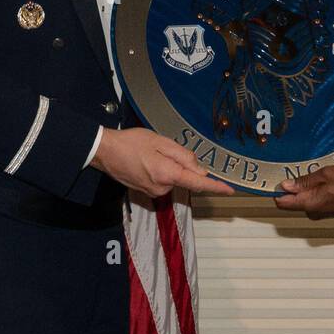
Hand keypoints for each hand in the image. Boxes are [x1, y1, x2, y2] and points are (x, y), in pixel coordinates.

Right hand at [91, 127, 234, 197]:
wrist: (104, 151)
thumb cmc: (131, 142)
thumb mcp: (160, 142)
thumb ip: (183, 156)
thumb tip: (200, 171)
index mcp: (167, 174)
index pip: (198, 183)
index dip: (215, 187)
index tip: (230, 190)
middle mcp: (161, 187)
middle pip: (184, 177)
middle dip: (181, 164)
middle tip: (162, 148)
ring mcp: (152, 192)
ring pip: (173, 178)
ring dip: (169, 166)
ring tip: (150, 153)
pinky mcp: (146, 192)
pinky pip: (163, 181)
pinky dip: (161, 171)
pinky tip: (146, 160)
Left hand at [275, 165, 333, 218]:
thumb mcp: (326, 174)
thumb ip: (305, 181)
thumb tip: (285, 186)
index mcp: (309, 203)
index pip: (282, 203)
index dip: (277, 190)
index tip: (277, 178)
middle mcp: (312, 211)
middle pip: (292, 201)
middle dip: (293, 186)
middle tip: (300, 170)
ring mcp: (320, 212)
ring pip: (304, 199)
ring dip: (306, 187)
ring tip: (317, 173)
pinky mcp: (327, 210)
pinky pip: (314, 200)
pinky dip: (315, 190)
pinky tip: (325, 180)